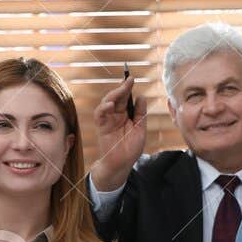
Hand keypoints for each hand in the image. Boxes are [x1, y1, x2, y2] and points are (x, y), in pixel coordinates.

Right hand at [90, 71, 147, 192]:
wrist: (122, 164)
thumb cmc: (131, 148)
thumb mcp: (140, 128)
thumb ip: (140, 113)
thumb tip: (141, 96)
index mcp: (125, 114)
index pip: (125, 97)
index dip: (127, 87)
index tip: (132, 78)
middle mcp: (115, 115)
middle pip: (116, 97)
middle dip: (122, 88)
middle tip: (129, 80)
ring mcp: (108, 120)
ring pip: (107, 102)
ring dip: (113, 95)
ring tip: (121, 90)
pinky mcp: (102, 127)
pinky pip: (100, 115)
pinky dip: (103, 108)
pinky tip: (110, 104)